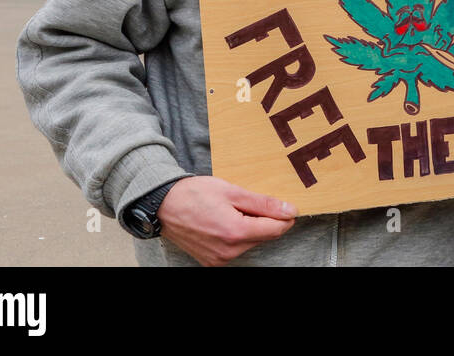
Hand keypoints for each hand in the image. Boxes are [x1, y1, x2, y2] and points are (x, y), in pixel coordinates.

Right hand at [157, 176, 296, 266]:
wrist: (163, 205)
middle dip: (265, 220)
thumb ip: (264, 203)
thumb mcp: (232, 191)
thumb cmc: (194, 194)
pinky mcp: (212, 262)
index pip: (276, 229)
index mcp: (235, 232)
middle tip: (248, 202)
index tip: (285, 205)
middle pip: (264, 236)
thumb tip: (290, 210)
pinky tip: (225, 220)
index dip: (285, 216)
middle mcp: (228, 251)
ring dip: (250, 227)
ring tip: (232, 210)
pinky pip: (236, 249)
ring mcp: (219, 259)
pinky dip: (237, 235)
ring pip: (251, 242)